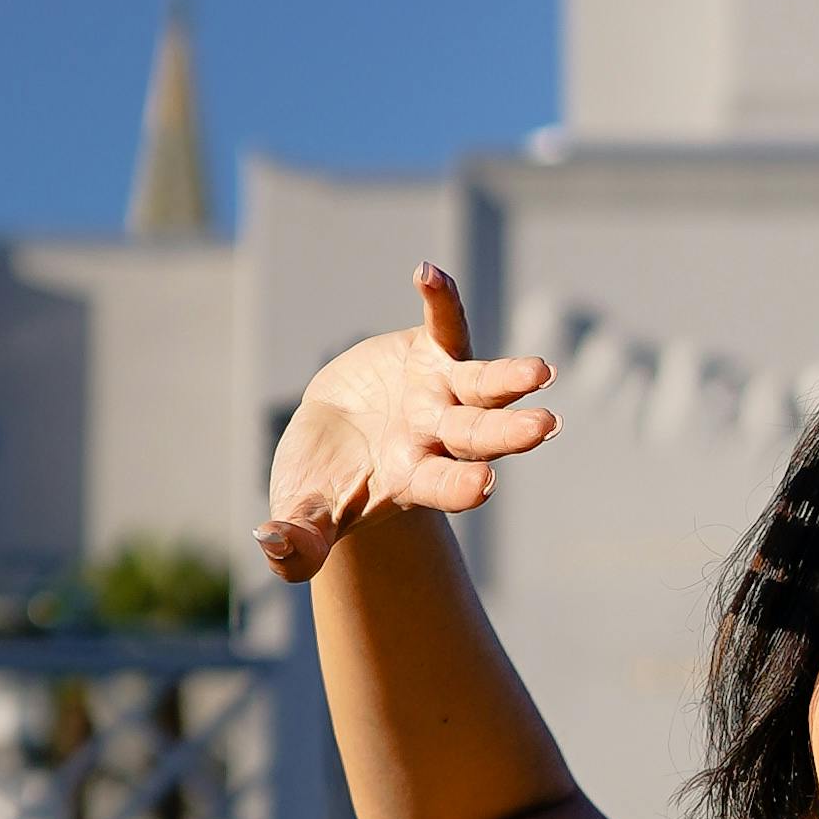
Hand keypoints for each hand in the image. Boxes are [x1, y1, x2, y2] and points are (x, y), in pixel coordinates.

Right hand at [256, 266, 556, 578]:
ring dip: (510, 378)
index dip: (461, 485)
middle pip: (477, 435)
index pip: (444, 485)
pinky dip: (439, 300)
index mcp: (413, 480)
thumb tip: (273, 544)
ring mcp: (440, 393)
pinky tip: (428, 274)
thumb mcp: (305, 512)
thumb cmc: (323, 487)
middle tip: (545, 427)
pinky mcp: (430, 352)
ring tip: (540, 371)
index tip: (483, 484)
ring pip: (482, 387)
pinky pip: (443, 324)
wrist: (333, 442)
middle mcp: (437, 438)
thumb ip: (298, 539)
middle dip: (509, 433)